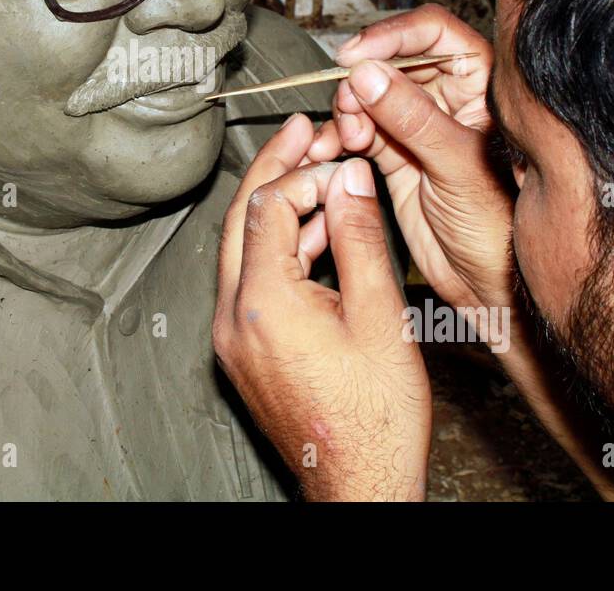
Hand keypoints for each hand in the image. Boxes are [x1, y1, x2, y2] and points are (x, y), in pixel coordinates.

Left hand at [215, 114, 430, 500]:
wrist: (358, 483)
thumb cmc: (376, 417)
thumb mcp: (380, 315)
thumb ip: (359, 238)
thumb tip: (347, 177)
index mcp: (263, 305)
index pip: (269, 207)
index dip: (306, 175)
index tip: (342, 161)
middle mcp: (233, 318)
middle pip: (242, 217)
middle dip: (274, 169)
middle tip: (303, 131)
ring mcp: (232, 336)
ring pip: (243, 246)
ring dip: (280, 208)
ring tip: (321, 176)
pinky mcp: (243, 349)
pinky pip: (252, 279)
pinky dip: (281, 248)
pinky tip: (319, 234)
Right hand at [310, 5, 514, 310]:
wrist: (489, 285)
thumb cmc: (501, 228)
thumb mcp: (458, 167)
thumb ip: (413, 119)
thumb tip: (369, 76)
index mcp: (480, 86)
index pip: (434, 33)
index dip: (393, 36)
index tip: (356, 55)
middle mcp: (449, 99)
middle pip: (393, 62)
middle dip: (362, 80)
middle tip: (347, 106)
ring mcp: (419, 127)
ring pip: (370, 97)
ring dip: (346, 112)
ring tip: (341, 137)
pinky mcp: (396, 157)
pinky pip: (359, 132)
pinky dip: (339, 139)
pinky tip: (330, 151)